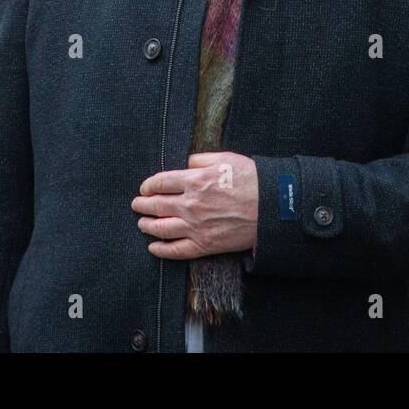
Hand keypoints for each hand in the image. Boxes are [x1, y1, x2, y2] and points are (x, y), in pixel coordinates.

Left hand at [132, 152, 257, 259]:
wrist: (272, 206)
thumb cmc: (251, 179)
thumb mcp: (225, 158)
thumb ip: (200, 159)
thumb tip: (185, 164)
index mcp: (195, 180)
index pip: (160, 183)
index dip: (149, 186)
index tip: (145, 188)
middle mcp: (191, 204)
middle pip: (157, 205)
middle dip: (143, 205)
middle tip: (137, 205)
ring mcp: (197, 226)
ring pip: (162, 228)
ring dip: (147, 225)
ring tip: (141, 223)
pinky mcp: (205, 244)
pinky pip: (177, 250)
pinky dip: (161, 250)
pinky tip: (153, 247)